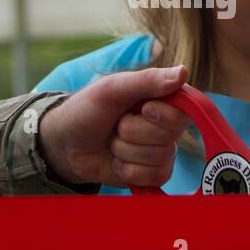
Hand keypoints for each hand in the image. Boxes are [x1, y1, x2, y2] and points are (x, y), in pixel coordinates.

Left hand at [37, 66, 190, 187]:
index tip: (142, 109)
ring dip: (126, 151)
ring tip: (112, 141)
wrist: (66, 145)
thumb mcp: (112, 88)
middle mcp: (166, 124)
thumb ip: (147, 80)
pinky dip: (129, 170)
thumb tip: (184, 72)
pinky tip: (117, 161)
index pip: (182, 111)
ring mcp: (161, 150)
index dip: (161, 114)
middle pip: (169, 137)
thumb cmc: (87, 109)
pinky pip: (155, 177)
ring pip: (159, 158)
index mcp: (162, 98)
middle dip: (133, 132)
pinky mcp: (153, 173)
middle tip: (117, 124)